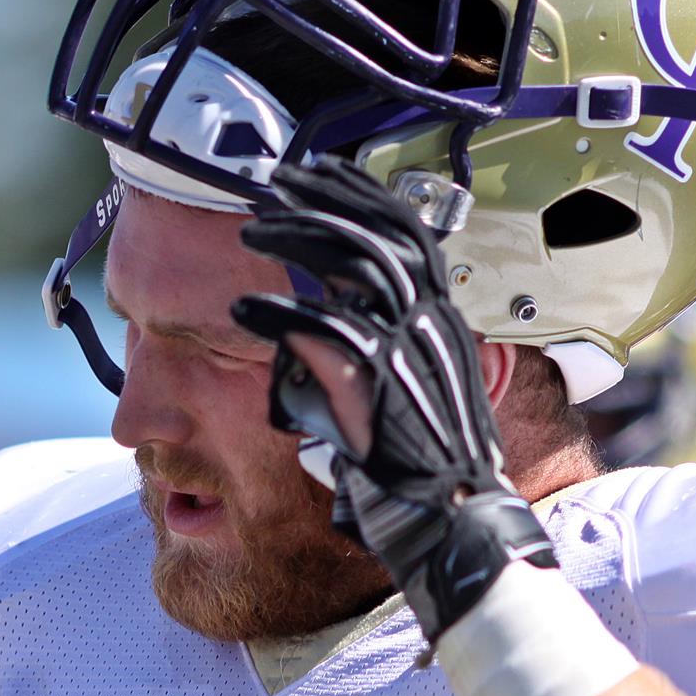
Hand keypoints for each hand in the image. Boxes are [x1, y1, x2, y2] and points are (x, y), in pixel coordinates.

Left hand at [231, 157, 556, 639]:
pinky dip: (281, 312)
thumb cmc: (421, 468)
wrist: (453, 523)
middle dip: (327, 199)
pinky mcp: (382, 388)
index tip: (321, 172)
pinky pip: (328, 331)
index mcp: (442, 324)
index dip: (365, 196)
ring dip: (300, 238)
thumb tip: (330, 315)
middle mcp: (433, 328)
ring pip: (358, 265)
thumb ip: (378, 345)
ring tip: (251, 228)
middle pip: (382, 235)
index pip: (411, 236)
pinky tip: (241, 307)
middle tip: (275, 181)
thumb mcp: (408, 390)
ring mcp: (411, 353)